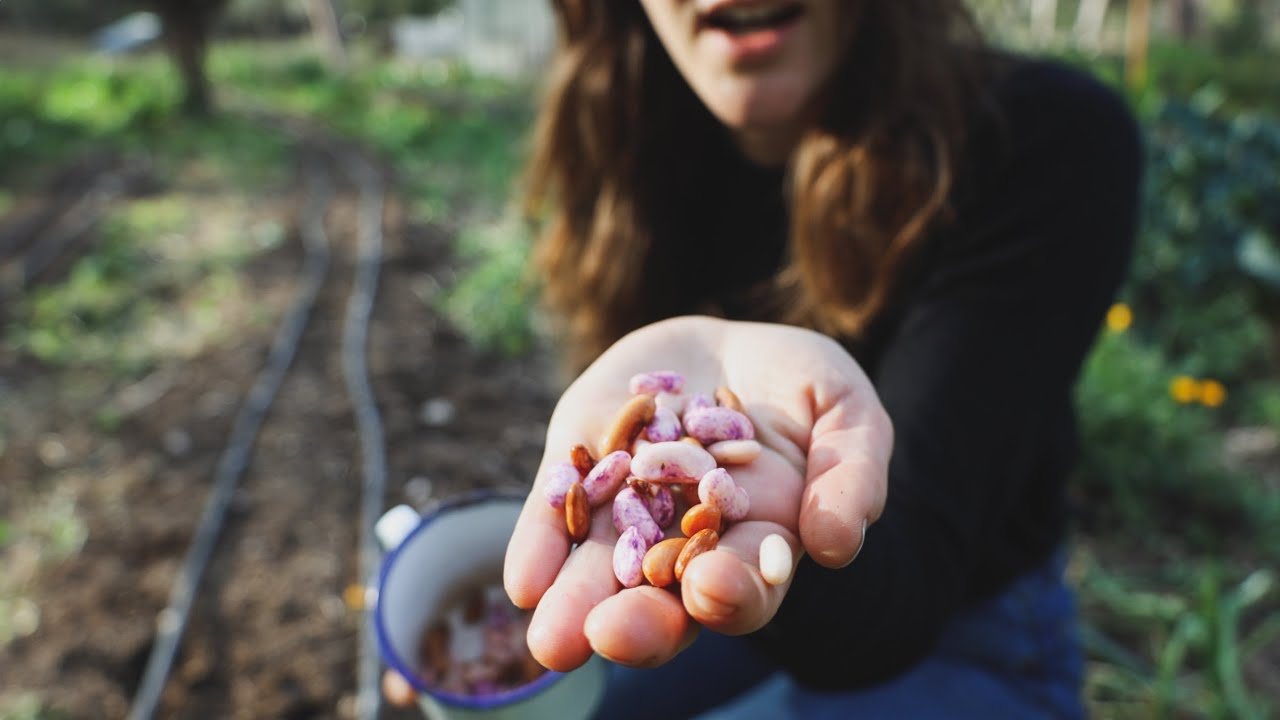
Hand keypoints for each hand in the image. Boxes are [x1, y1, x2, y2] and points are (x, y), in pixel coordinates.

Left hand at [505, 316, 891, 671]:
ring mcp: (629, 510)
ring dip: (577, 605)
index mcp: (760, 541)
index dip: (732, 593)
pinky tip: (526, 580)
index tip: (712, 587)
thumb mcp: (845, 410)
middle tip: (610, 635)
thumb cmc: (802, 384)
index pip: (747, 586)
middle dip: (641, 623)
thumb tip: (837, 545)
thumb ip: (851, 473)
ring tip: (554, 640)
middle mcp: (688, 543)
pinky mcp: (580, 471)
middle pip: (667, 600)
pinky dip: (539, 548)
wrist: (728, 342)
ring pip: (601, 572)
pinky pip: (554, 516)